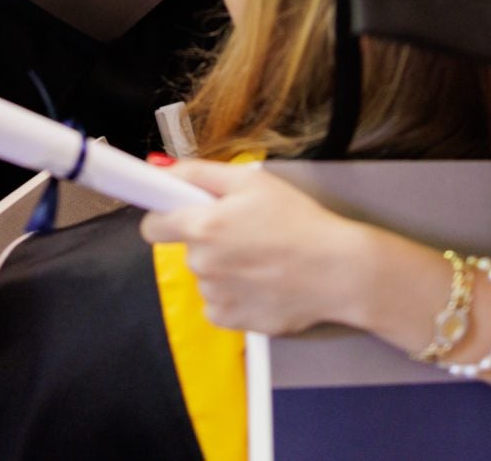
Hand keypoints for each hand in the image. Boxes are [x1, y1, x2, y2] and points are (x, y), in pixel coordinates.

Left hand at [139, 159, 369, 334]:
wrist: (338, 271)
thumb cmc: (299, 221)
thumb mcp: (252, 181)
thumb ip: (198, 172)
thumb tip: (159, 170)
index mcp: (202, 226)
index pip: (152, 226)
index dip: (166, 216)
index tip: (180, 214)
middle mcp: (201, 264)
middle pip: (187, 248)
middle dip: (208, 239)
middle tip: (247, 232)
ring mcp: (214, 296)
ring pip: (205, 276)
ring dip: (224, 267)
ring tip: (263, 258)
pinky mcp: (229, 320)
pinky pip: (218, 302)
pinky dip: (234, 293)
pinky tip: (262, 281)